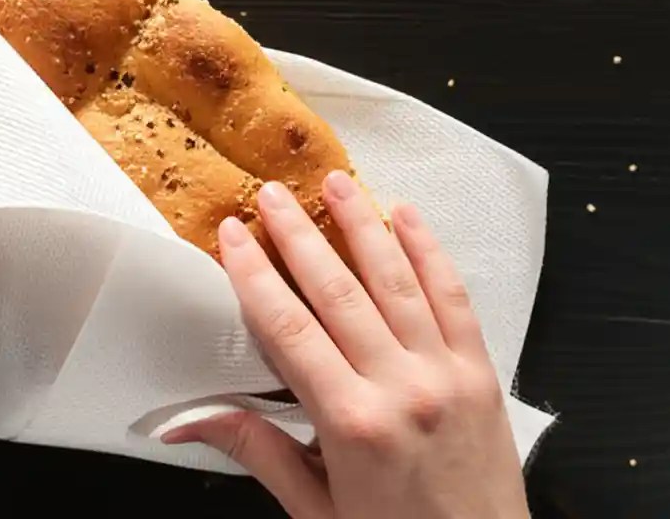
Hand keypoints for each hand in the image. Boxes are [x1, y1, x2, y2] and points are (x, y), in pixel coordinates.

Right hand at [164, 172, 527, 518]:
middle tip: (272, 195)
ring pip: (398, 281)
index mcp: (351, 423)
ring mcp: (446, 375)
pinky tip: (408, 217)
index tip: (232, 236)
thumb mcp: (315, 509)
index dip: (254, 276)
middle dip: (298, 237)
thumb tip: (188, 422)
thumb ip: (258, 452)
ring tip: (335, 183)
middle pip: (338, 292)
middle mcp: (400, 388)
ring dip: (363, 225)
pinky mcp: (482, 373)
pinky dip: (429, 252)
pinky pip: (454, 297)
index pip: (289, 329)